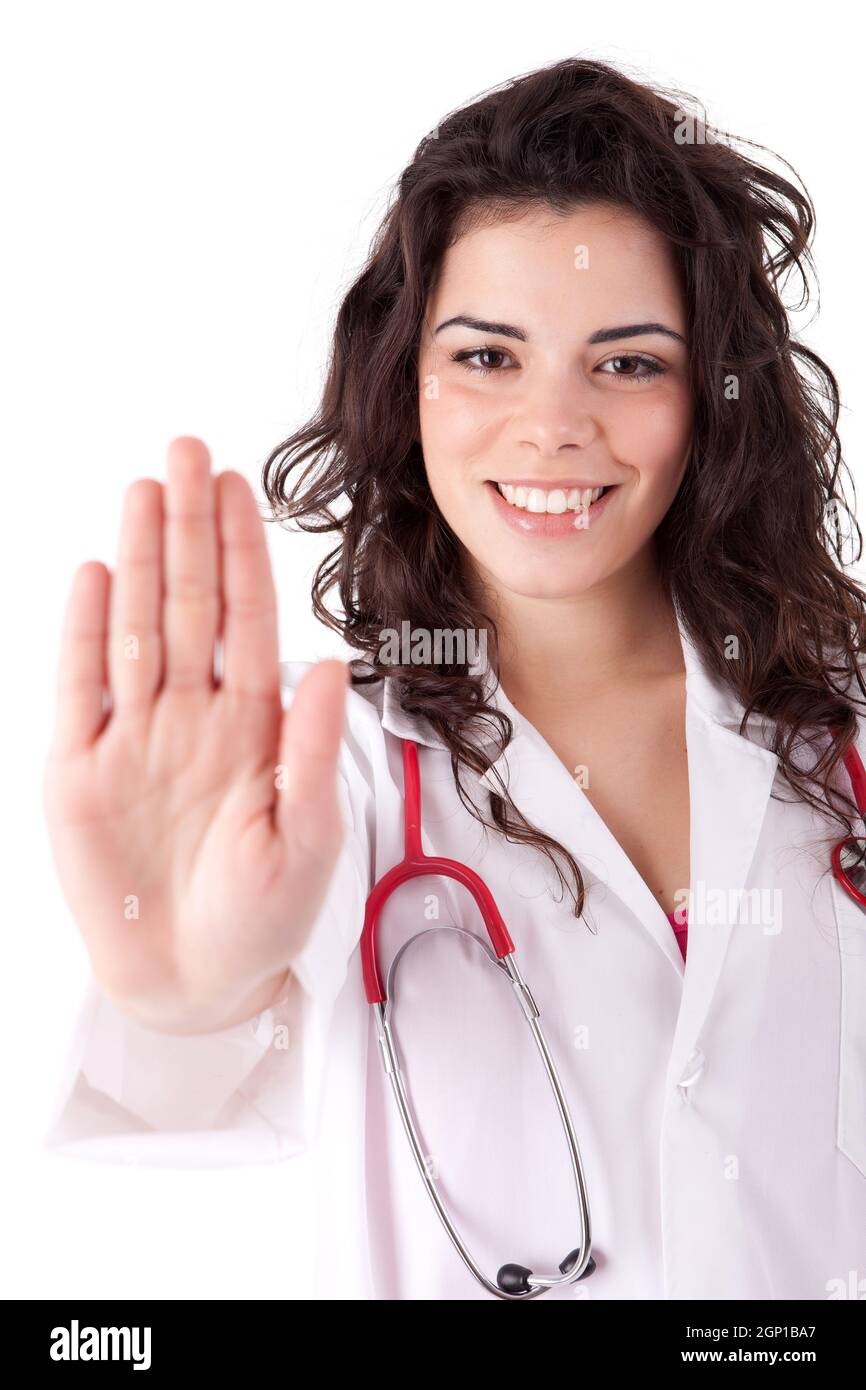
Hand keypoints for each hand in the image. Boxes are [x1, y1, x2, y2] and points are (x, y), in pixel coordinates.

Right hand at [43, 437, 348, 1033]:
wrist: (192, 980)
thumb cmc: (261, 915)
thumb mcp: (308, 836)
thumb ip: (315, 749)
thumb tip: (332, 663)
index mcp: (253, 725)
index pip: (248, 619)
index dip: (242, 553)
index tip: (237, 488)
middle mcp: (193, 715)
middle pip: (189, 604)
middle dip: (188, 529)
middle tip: (187, 451)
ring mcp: (134, 735)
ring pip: (136, 628)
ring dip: (138, 560)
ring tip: (143, 492)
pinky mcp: (80, 767)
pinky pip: (81, 686)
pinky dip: (85, 630)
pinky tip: (95, 574)